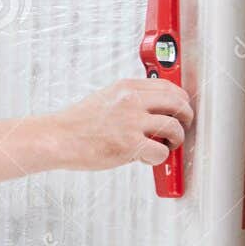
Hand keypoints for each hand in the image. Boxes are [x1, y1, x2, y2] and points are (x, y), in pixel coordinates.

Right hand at [50, 78, 192, 172]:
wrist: (58, 138)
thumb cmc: (77, 123)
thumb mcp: (106, 98)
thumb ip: (129, 100)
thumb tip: (152, 111)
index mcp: (127, 88)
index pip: (168, 87)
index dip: (181, 100)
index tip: (181, 109)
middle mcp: (132, 101)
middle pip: (178, 103)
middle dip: (186, 117)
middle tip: (182, 128)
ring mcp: (132, 122)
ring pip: (175, 127)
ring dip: (176, 139)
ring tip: (166, 145)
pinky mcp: (130, 144)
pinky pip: (161, 151)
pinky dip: (159, 157)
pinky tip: (147, 158)